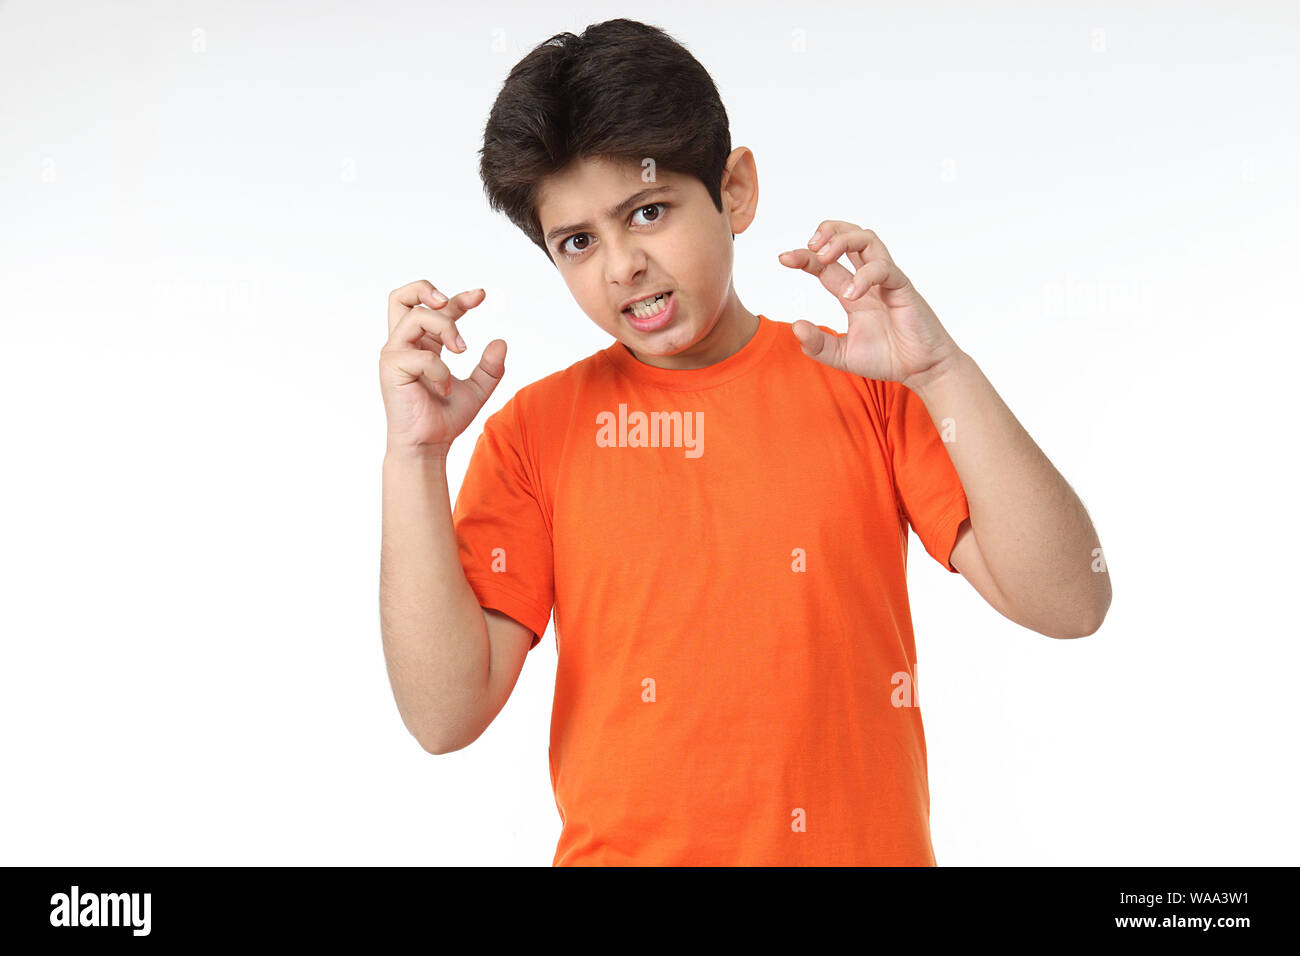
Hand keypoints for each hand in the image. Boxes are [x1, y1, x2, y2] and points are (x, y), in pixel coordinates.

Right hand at [379, 281, 505, 455]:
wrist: (429, 446)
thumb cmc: (445, 418)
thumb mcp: (478, 389)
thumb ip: (491, 367)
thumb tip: (501, 342)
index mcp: (423, 346)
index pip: (436, 310)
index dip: (459, 298)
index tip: (482, 296)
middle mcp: (406, 345)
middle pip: (401, 297)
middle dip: (426, 289)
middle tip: (451, 305)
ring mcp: (395, 354)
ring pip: (415, 317)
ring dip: (445, 327)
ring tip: (461, 351)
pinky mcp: (391, 368)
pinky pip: (421, 355)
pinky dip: (440, 369)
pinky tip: (445, 388)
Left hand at [778, 221, 962, 388]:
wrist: (922, 370)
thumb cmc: (888, 358)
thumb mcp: (842, 356)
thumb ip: (818, 345)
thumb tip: (795, 327)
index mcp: (852, 292)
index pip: (825, 265)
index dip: (804, 257)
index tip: (783, 258)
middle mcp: (868, 281)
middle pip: (848, 237)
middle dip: (826, 233)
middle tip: (808, 246)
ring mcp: (886, 280)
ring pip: (867, 239)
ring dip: (842, 240)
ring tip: (823, 256)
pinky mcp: (902, 287)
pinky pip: (884, 268)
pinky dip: (864, 275)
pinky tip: (851, 293)